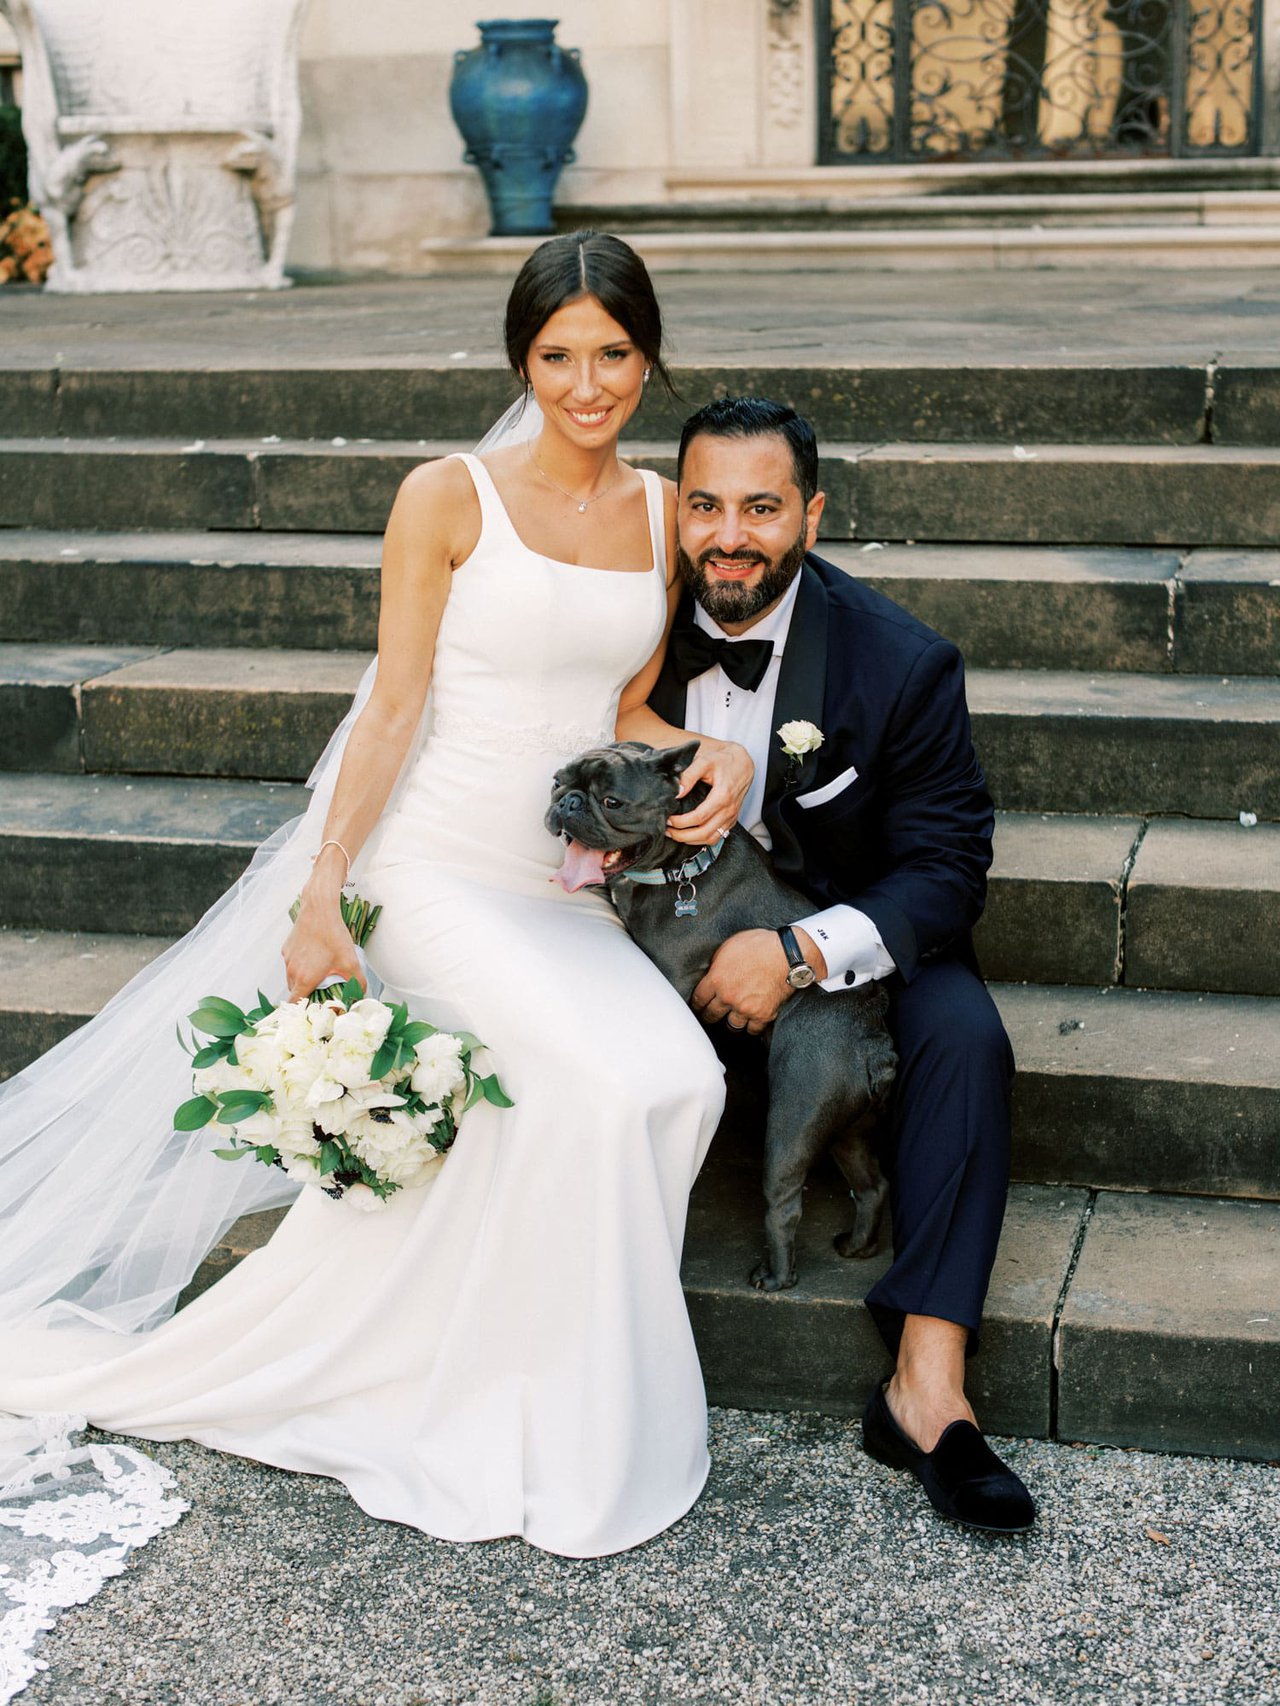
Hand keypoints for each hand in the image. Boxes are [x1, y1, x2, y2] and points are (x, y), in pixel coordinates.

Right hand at [282, 884, 365, 1003]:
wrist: (319, 910)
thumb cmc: (333, 935)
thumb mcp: (351, 962)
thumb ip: (358, 982)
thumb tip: (361, 994)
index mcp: (304, 979)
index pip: (295, 1005)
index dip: (301, 1012)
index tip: (311, 1011)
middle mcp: (291, 971)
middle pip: (294, 992)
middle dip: (307, 995)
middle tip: (321, 992)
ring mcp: (287, 959)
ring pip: (292, 978)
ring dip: (303, 980)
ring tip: (320, 973)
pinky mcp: (286, 949)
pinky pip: (291, 964)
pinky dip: (300, 966)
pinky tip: (315, 957)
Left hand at [666, 738, 753, 845]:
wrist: (743, 764)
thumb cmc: (723, 761)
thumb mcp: (705, 761)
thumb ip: (689, 775)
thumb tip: (676, 792)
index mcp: (722, 797)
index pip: (698, 817)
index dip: (680, 822)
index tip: (667, 819)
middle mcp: (729, 810)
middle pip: (704, 833)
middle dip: (682, 835)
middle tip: (667, 830)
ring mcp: (731, 817)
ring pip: (711, 838)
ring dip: (691, 840)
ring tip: (675, 834)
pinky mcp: (731, 820)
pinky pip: (717, 837)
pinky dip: (701, 840)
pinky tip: (689, 835)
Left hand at [689, 929, 786, 1034]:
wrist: (787, 954)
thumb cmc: (760, 945)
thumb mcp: (729, 946)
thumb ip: (717, 964)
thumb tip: (711, 973)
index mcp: (716, 979)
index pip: (698, 1000)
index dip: (697, 1004)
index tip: (698, 1007)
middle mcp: (728, 997)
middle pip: (711, 1015)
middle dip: (709, 1015)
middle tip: (710, 1016)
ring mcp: (746, 1008)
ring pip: (731, 1025)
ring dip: (731, 1022)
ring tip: (731, 1019)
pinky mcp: (763, 1015)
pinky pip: (752, 1030)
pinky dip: (751, 1027)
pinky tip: (750, 1022)